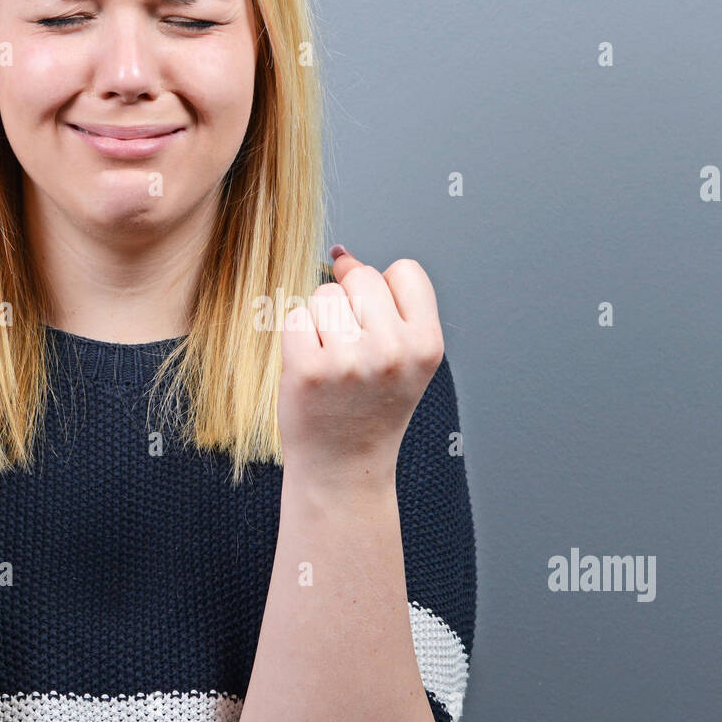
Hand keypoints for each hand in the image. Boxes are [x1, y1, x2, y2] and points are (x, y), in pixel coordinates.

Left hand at [277, 247, 444, 479]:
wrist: (344, 467)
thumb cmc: (371, 409)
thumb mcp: (403, 357)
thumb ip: (387, 305)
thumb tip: (342, 254)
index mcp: (426, 344)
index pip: (405, 271)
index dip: (386, 292)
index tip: (380, 325)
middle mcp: (392, 351)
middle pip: (361, 277)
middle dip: (351, 303)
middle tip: (353, 349)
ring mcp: (349, 361)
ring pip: (324, 294)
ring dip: (322, 321)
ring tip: (333, 362)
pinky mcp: (307, 370)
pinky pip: (295, 317)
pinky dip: (298, 338)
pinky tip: (312, 368)